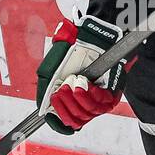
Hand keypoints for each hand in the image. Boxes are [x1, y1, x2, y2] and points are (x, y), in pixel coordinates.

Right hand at [36, 15, 125, 133]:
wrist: (90, 33)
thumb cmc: (71, 49)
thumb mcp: (51, 68)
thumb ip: (45, 87)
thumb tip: (42, 107)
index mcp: (71, 99)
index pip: (67, 121)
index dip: (59, 121)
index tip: (51, 114)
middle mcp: (85, 102)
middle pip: (76, 119)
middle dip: (66, 104)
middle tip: (61, 88)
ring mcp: (99, 99)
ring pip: (88, 112)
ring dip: (78, 99)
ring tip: (73, 82)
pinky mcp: (112, 93)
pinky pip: (102, 103)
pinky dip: (92, 95)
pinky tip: (86, 84)